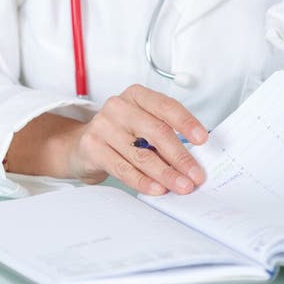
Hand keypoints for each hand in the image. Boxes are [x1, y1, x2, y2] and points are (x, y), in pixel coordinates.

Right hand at [66, 84, 207, 194]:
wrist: (81, 144)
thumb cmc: (120, 133)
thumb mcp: (141, 122)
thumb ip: (164, 131)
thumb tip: (194, 155)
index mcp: (136, 95)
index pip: (166, 106)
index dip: (187, 123)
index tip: (203, 140)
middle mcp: (119, 106)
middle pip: (157, 132)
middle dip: (180, 156)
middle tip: (195, 174)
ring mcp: (103, 126)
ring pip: (141, 154)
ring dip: (166, 173)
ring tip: (181, 185)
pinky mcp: (93, 147)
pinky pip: (123, 168)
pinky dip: (143, 181)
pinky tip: (157, 189)